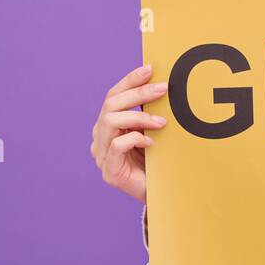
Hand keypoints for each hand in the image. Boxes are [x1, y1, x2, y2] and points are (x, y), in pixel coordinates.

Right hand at [90, 64, 168, 202]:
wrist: (161, 195)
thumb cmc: (158, 160)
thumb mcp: (153, 131)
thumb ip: (151, 112)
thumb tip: (163, 84)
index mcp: (108, 125)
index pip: (114, 95)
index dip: (130, 80)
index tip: (150, 69)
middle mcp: (101, 138)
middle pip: (110, 104)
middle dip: (138, 94)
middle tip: (163, 90)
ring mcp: (102, 155)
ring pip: (110, 121)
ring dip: (139, 116)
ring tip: (162, 122)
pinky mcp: (110, 172)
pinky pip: (116, 146)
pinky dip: (134, 138)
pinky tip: (151, 142)